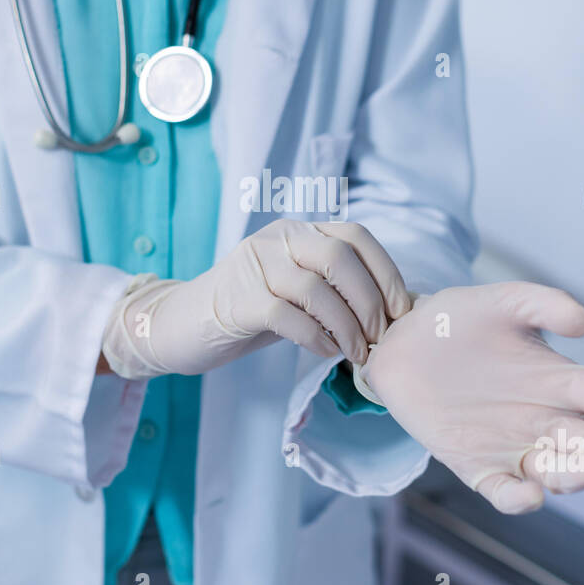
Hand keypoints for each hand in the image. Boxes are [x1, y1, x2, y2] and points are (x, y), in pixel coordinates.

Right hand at [101, 220, 411, 378]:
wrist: (182, 324)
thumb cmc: (249, 311)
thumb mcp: (297, 291)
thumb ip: (334, 288)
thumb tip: (391, 311)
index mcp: (298, 231)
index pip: (355, 236)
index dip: (386, 272)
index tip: (401, 311)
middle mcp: (277, 238)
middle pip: (339, 256)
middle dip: (369, 301)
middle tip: (379, 337)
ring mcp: (254, 265)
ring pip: (316, 287)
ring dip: (346, 326)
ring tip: (356, 353)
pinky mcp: (237, 299)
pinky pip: (287, 315)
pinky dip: (315, 336)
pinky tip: (326, 353)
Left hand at [362, 282, 583, 513]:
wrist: (400, 344)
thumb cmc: (456, 321)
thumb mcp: (499, 300)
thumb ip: (541, 302)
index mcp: (557, 380)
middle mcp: (543, 418)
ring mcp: (512, 446)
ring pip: (555, 472)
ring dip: (574, 477)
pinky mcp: (478, 467)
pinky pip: (504, 489)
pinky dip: (518, 498)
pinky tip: (527, 495)